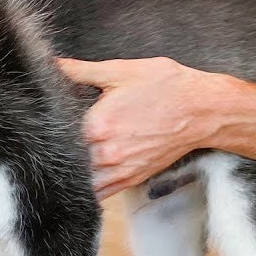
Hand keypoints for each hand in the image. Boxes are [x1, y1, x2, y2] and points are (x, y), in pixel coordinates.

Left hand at [57, 57, 224, 199]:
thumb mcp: (121, 71)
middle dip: (64, 145)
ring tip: (77, 153)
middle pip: (68, 155)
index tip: (54, 120)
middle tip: (63, 137)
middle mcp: (105, 152)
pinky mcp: (131, 179)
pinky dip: (90, 186)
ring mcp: (119, 170)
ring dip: (75, 168)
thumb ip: (81, 71)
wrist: (204, 109)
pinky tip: (89, 172)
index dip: (54, 125)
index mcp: (96, 125)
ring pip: (81, 177)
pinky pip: (100, 192)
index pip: (59, 131)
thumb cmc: (166, 87)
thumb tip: (52, 63)